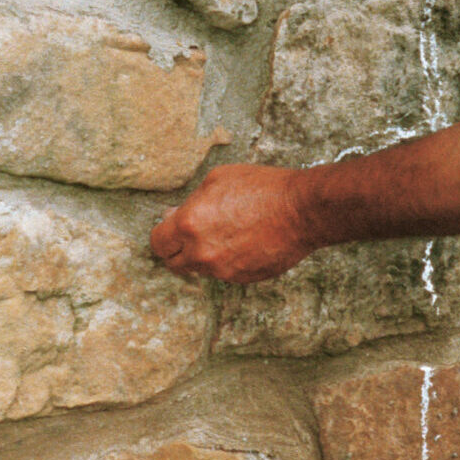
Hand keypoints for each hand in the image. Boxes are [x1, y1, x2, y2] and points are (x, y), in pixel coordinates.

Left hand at [150, 165, 315, 283]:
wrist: (301, 211)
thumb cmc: (262, 188)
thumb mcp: (218, 179)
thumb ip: (191, 201)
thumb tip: (175, 215)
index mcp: (189, 224)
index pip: (158, 243)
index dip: (163, 235)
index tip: (170, 230)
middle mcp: (202, 253)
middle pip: (173, 263)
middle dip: (178, 250)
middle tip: (193, 235)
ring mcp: (223, 270)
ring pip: (200, 269)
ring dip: (206, 255)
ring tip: (228, 232)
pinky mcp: (242, 279)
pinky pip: (225, 273)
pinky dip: (229, 261)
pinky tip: (246, 241)